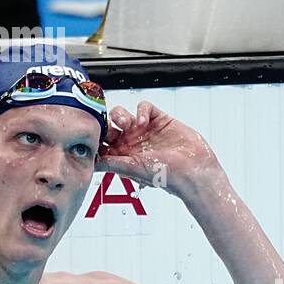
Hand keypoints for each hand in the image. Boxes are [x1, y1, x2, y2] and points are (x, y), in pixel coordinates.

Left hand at [96, 101, 222, 199]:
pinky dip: (140, 111)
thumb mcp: (133, 169)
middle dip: (106, 124)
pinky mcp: (159, 120)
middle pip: (109, 126)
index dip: (96, 137)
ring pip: (123, 115)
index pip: (102, 143)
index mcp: (123, 155)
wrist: (193, 170)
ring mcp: (144, 130)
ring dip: (120, 115)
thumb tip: (90, 162)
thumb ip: (111, 162)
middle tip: (109, 127)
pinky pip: (144, 107)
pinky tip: (143, 121)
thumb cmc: (165, 176)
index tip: (92, 134)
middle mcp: (131, 142)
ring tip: (126, 124)